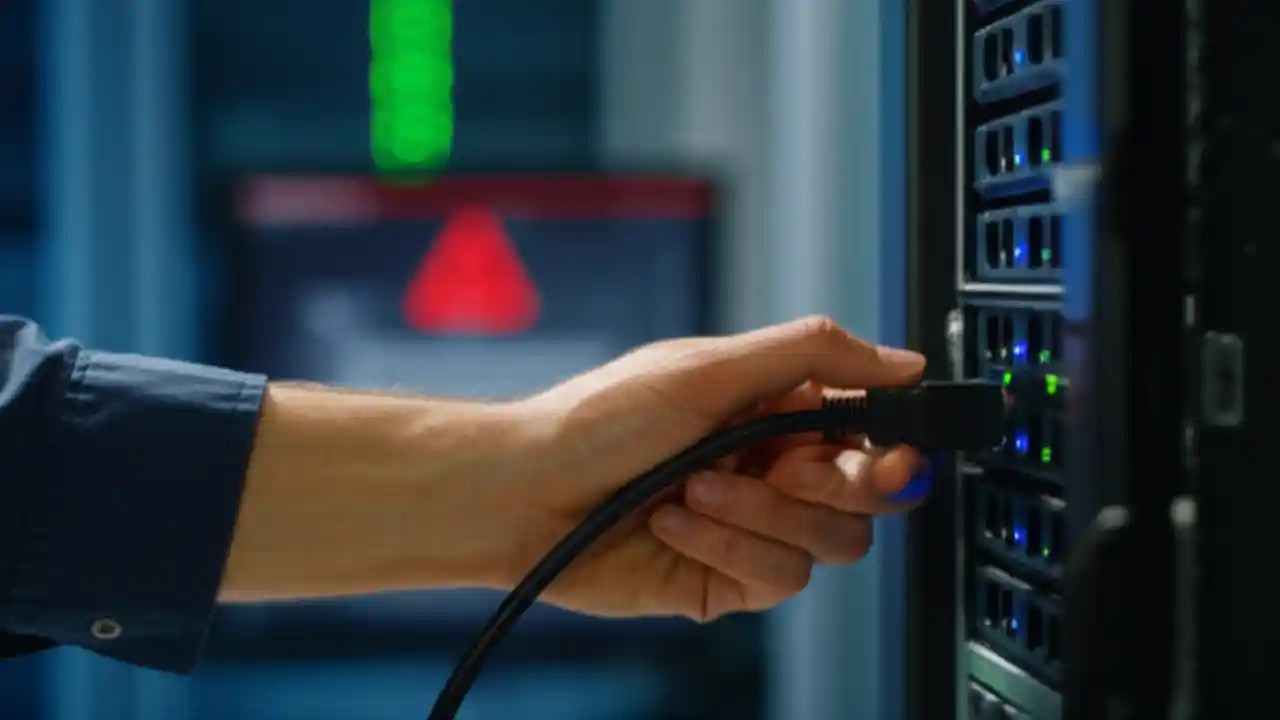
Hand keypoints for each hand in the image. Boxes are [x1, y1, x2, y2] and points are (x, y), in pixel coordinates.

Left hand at [504, 315, 926, 620]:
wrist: (524, 493)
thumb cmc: (597, 420)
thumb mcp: (707, 367)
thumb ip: (813, 356)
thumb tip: (901, 361)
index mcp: (778, 409)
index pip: (871, 432)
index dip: (892, 445)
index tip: (886, 450)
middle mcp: (773, 470)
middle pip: (867, 497)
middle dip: (829, 484)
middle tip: (780, 466)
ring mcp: (754, 528)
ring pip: (829, 543)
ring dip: (761, 513)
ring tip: (695, 487)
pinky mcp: (729, 580)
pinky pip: (778, 577)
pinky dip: (727, 547)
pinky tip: (673, 524)